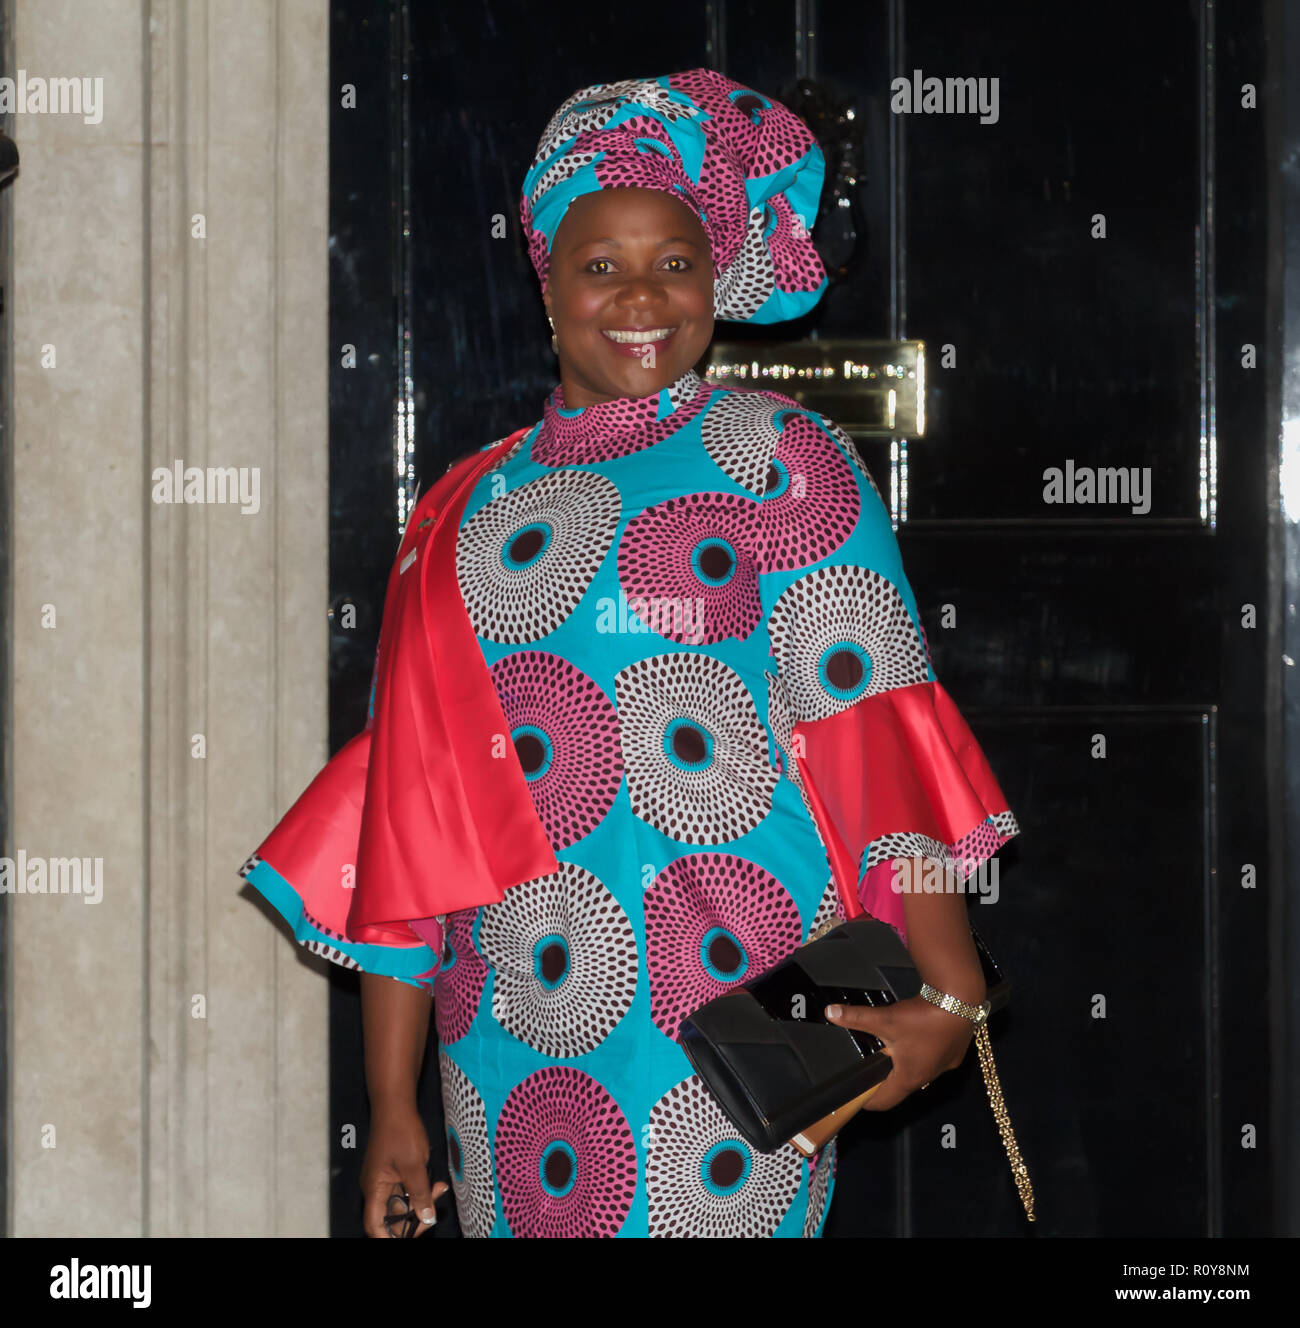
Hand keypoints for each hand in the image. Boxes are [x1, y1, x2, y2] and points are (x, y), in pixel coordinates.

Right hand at [361, 1101, 448, 1238]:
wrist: (397, 1103)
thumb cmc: (400, 1130)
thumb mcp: (414, 1165)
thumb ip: (420, 1194)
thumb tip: (426, 1218)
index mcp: (374, 1189)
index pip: (375, 1225)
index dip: (389, 1236)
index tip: (411, 1234)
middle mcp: (377, 1187)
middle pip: (393, 1216)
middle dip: (415, 1215)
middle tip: (433, 1209)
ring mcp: (387, 1179)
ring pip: (404, 1201)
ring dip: (422, 1199)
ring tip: (439, 1189)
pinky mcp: (396, 1171)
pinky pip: (408, 1187)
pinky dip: (422, 1187)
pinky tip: (436, 1182)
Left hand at [823, 995, 976, 1111]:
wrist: (960, 1000)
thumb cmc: (923, 1017)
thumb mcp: (885, 1018)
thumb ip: (855, 1017)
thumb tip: (830, 1012)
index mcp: (910, 1077)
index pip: (885, 1101)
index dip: (868, 1100)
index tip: (857, 1097)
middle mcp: (928, 1076)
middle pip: (901, 1088)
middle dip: (884, 1082)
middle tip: (869, 1072)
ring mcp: (943, 1066)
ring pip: (919, 1074)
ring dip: (904, 1068)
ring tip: (890, 1055)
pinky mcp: (953, 1053)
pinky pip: (933, 1061)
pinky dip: (921, 1055)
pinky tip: (916, 1040)